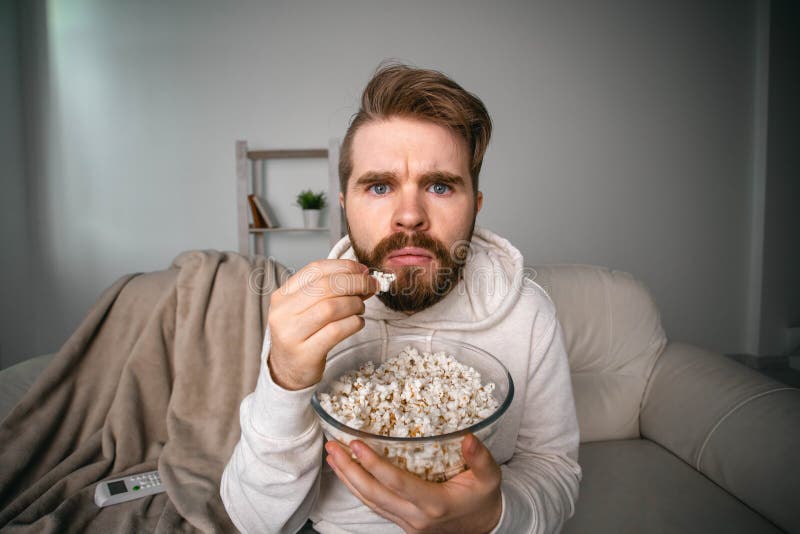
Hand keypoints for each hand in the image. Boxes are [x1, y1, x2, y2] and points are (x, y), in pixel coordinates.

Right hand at [267, 259, 376, 389]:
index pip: (315, 270)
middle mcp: (283, 312)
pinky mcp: (305, 353)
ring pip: (331, 308)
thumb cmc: (302, 334)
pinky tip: (357, 323)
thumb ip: (330, 291)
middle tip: (371, 286)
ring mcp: (291, 333)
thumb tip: (363, 276)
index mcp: (283, 295)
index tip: (362, 270)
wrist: (286, 370)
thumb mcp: (307, 307)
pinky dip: (353, 323)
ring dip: (355, 304)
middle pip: (325, 287)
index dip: (343, 266)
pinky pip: (336, 331)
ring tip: (361, 308)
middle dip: (354, 283)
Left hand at [325, 434, 501, 533]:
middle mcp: (416, 516)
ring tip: (333, 456)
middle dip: (349, 470)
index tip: (355, 443)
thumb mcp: (490, 476)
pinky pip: (375, 506)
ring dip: (348, 479)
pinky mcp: (402, 523)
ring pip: (369, 502)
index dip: (373, 463)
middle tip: (332, 447)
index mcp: (435, 503)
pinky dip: (358, 489)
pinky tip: (348, 473)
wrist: (485, 527)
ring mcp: (407, 523)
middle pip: (373, 494)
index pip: (396, 482)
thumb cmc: (484, 498)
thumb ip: (480, 458)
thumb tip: (468, 437)